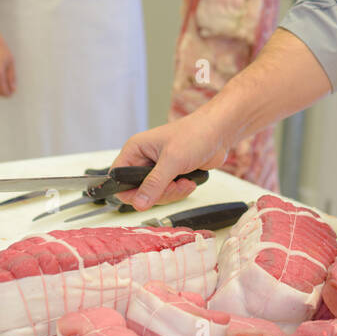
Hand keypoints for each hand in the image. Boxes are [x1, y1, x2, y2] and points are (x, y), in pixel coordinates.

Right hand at [109, 112, 230, 210]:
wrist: (219, 132)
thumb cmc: (195, 134)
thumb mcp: (172, 160)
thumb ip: (154, 184)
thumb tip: (138, 203)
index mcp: (135, 150)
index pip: (118, 178)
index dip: (129, 192)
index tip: (146, 197)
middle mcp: (143, 160)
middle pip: (137, 192)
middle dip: (159, 193)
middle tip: (174, 185)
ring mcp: (157, 169)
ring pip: (154, 195)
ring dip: (172, 193)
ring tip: (184, 181)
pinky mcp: (171, 175)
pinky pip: (168, 193)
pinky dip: (179, 192)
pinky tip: (189, 181)